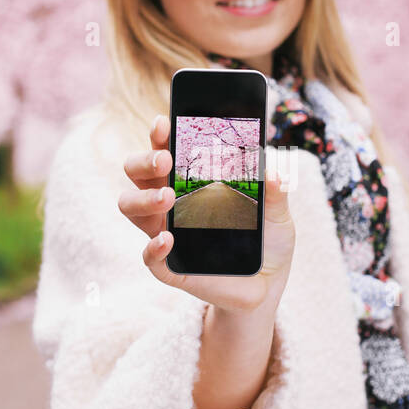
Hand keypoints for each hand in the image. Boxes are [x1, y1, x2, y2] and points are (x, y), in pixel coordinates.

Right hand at [118, 114, 294, 313]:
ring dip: (143, 198)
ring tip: (168, 197)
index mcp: (191, 179)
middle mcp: (171, 201)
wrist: (267, 284)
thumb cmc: (266, 238)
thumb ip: (276, 192)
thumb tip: (274, 172)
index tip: (165, 123)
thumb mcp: (278, 212)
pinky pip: (149, 256)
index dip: (159, 134)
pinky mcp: (170, 266)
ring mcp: (166, 232)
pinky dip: (153, 247)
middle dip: (144, 161)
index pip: (165, 149)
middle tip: (166, 161)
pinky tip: (168, 239)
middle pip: (137, 172)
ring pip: (131, 207)